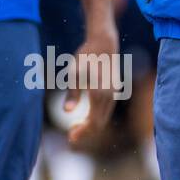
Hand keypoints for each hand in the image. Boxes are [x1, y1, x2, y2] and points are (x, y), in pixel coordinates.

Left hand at [65, 24, 119, 148]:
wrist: (104, 43)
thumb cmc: (86, 56)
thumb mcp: (74, 73)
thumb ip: (72, 94)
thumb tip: (66, 112)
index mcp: (99, 94)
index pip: (93, 123)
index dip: (82, 133)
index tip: (70, 137)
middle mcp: (109, 96)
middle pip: (99, 124)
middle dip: (86, 133)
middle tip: (70, 136)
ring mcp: (114, 94)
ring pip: (104, 118)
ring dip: (91, 126)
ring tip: (75, 128)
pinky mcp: (114, 91)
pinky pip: (106, 111)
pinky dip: (96, 118)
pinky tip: (85, 117)